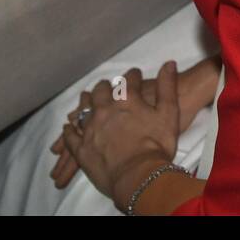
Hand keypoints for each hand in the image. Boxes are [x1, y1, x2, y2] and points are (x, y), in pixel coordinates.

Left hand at [50, 62, 183, 201]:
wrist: (139, 175)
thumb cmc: (156, 145)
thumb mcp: (170, 113)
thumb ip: (168, 86)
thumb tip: (169, 63)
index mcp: (126, 98)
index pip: (130, 79)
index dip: (134, 76)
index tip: (136, 75)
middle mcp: (105, 109)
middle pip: (101, 90)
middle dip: (106, 86)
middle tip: (109, 87)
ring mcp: (91, 128)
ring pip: (84, 108)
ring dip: (86, 101)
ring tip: (88, 99)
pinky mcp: (82, 149)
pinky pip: (71, 136)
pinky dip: (70, 129)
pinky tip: (69, 126)